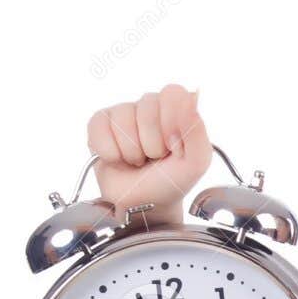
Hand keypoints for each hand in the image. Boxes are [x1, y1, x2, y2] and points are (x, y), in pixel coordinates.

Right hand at [86, 84, 211, 221]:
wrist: (143, 204)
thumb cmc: (171, 181)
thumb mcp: (196, 162)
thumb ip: (198, 130)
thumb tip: (192, 95)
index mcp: (178, 109)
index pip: (173, 94)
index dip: (172, 122)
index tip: (174, 147)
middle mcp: (151, 106)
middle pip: (147, 107)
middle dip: (153, 143)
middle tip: (155, 158)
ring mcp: (124, 112)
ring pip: (123, 119)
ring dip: (132, 151)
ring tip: (139, 161)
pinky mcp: (100, 124)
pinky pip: (99, 127)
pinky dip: (110, 151)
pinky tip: (119, 160)